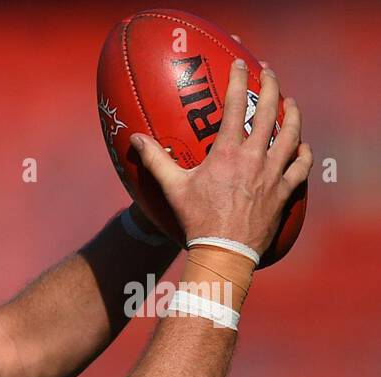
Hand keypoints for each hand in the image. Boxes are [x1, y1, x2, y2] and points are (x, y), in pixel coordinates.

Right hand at [131, 59, 311, 255]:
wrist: (224, 250)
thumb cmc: (196, 219)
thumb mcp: (173, 188)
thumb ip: (155, 160)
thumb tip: (135, 139)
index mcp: (227, 153)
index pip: (235, 106)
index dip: (239, 80)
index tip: (241, 64)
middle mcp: (255, 158)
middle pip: (270, 112)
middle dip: (272, 86)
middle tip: (269, 73)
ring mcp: (273, 174)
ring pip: (292, 134)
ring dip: (293, 114)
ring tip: (291, 103)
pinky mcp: (284, 191)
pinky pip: (300, 166)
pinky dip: (303, 153)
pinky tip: (302, 146)